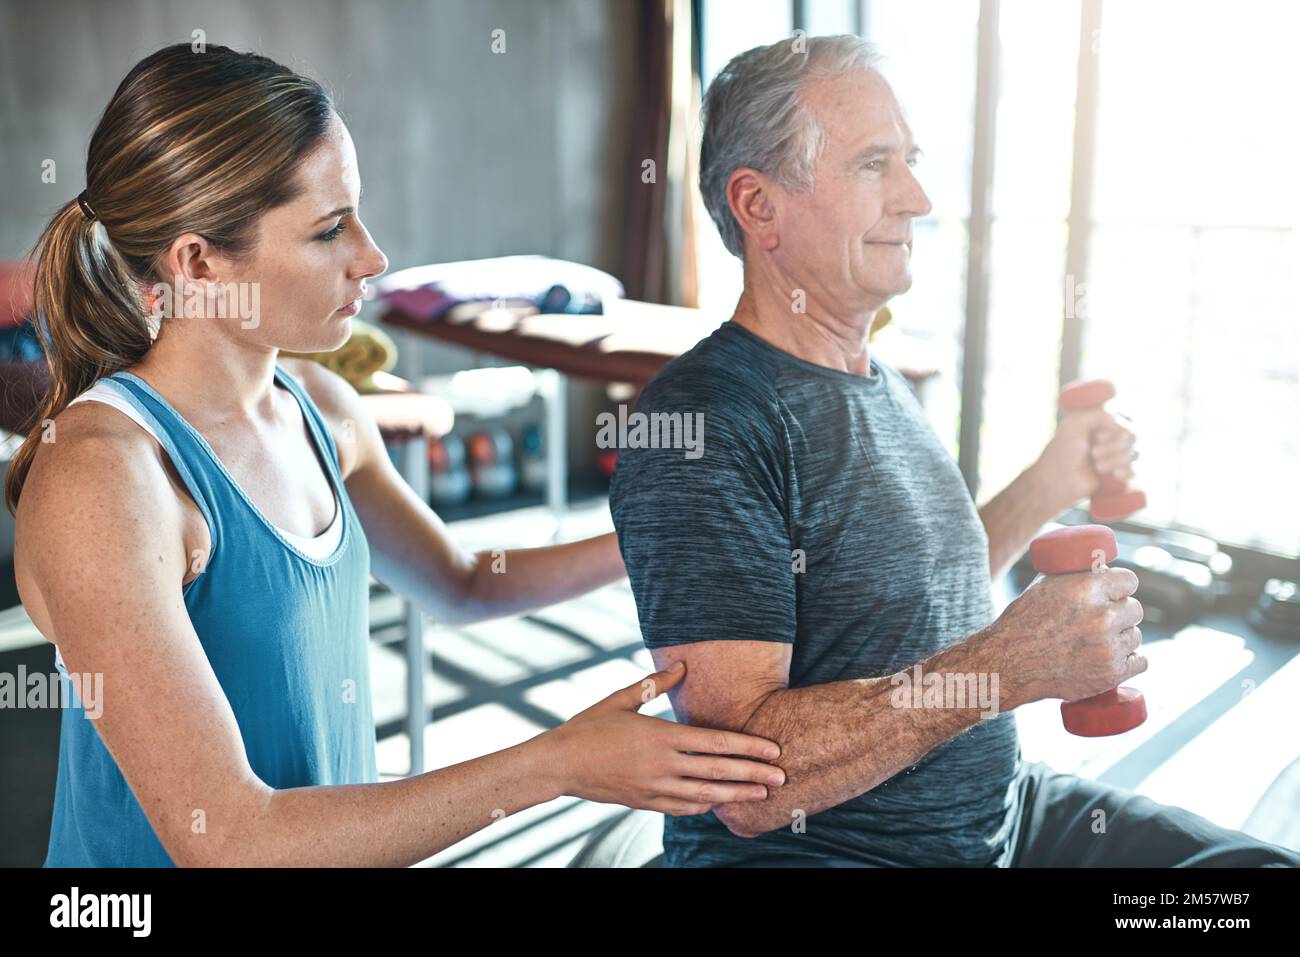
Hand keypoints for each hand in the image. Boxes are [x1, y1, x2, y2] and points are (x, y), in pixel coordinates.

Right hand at [540, 661, 785, 815]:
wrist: (559, 764)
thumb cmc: (588, 726)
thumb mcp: (620, 699)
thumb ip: (654, 684)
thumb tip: (681, 664)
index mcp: (660, 736)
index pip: (715, 743)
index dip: (748, 747)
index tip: (773, 749)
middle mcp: (662, 765)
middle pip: (718, 772)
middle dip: (754, 774)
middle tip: (783, 777)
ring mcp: (654, 787)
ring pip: (705, 795)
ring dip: (736, 794)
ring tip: (762, 794)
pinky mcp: (645, 801)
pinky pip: (682, 807)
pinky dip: (705, 806)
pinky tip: (720, 803)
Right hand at [987, 564, 1146, 706]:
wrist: (1009, 661)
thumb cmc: (1024, 621)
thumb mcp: (1045, 586)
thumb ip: (1077, 575)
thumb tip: (1103, 568)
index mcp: (1087, 588)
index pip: (1129, 581)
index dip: (1122, 587)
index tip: (1117, 593)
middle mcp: (1102, 617)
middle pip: (1134, 609)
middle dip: (1121, 613)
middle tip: (1105, 619)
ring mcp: (1108, 648)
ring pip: (1135, 636)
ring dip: (1123, 637)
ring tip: (1100, 641)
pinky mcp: (1111, 673)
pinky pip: (1140, 662)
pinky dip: (1129, 661)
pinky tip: (1115, 658)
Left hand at [1032, 406, 1138, 515]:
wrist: (1058, 479)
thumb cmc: (1064, 450)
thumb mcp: (1076, 423)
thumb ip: (1101, 414)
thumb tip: (1123, 424)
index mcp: (1101, 424)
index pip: (1127, 421)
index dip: (1118, 429)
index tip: (1098, 436)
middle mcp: (1110, 439)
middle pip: (1132, 437)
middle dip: (1114, 446)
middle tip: (1093, 453)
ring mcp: (1114, 458)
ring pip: (1134, 454)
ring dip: (1116, 460)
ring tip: (1097, 467)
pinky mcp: (1116, 476)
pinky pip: (1134, 471)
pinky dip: (1126, 472)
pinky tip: (1115, 475)